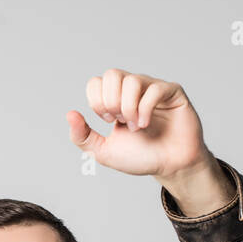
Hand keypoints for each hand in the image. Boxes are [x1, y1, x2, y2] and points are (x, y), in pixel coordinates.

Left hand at [66, 69, 208, 179]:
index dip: (96, 101)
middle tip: (119, 121)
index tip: (107, 121)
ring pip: (132, 80)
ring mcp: (153, 89)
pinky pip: (155, 89)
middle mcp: (134, 90)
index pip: (96, 82)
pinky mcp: (173, 93)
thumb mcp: (103, 151)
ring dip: (128, 108)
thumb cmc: (139, 157)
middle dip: (110, 102)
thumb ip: (83, 136)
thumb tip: (70, 114)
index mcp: (116, 99)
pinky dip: (145, 109)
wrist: (168, 167)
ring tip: (135, 127)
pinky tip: (145, 125)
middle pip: (112, 74)